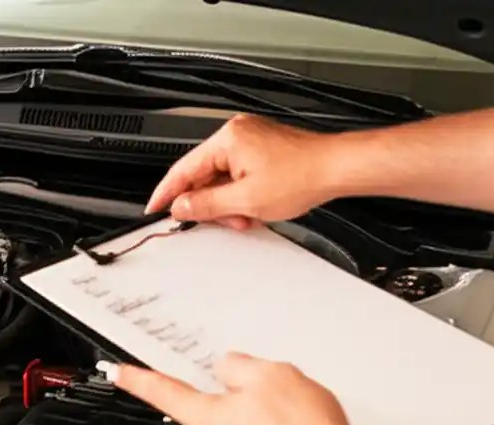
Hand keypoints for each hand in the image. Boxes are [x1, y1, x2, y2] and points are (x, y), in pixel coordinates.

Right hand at [145, 115, 337, 229]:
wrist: (338, 168)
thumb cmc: (303, 175)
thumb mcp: (245, 200)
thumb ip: (206, 205)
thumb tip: (181, 206)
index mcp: (227, 140)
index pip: (183, 170)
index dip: (167, 194)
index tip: (155, 208)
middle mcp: (237, 134)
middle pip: (204, 175)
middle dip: (211, 203)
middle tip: (220, 221)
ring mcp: (252, 139)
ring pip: (222, 177)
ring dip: (229, 202)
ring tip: (246, 216)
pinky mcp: (264, 148)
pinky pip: (239, 174)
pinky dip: (241, 193)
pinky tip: (254, 207)